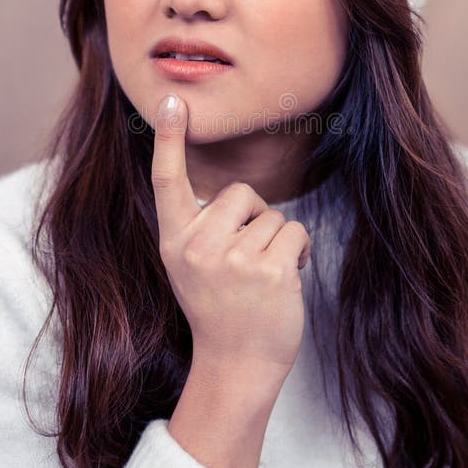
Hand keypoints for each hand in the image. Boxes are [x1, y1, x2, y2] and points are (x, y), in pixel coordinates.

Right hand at [151, 93, 310, 377]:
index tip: (172, 102)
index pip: (167, 182)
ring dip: (277, 241)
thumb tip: (233, 193)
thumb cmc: (219, 309)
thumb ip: (200, 228)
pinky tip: (286, 278)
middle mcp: (197, 247)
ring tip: (263, 277)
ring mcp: (232, 259)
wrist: (236, 366)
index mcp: (174, 241)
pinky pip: (295, 232)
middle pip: (241, 192)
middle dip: (254, 218)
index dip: (169, 139)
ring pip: (272, 215)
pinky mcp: (269, 270)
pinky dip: (299, 251)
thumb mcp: (190, 266)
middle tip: (246, 260)